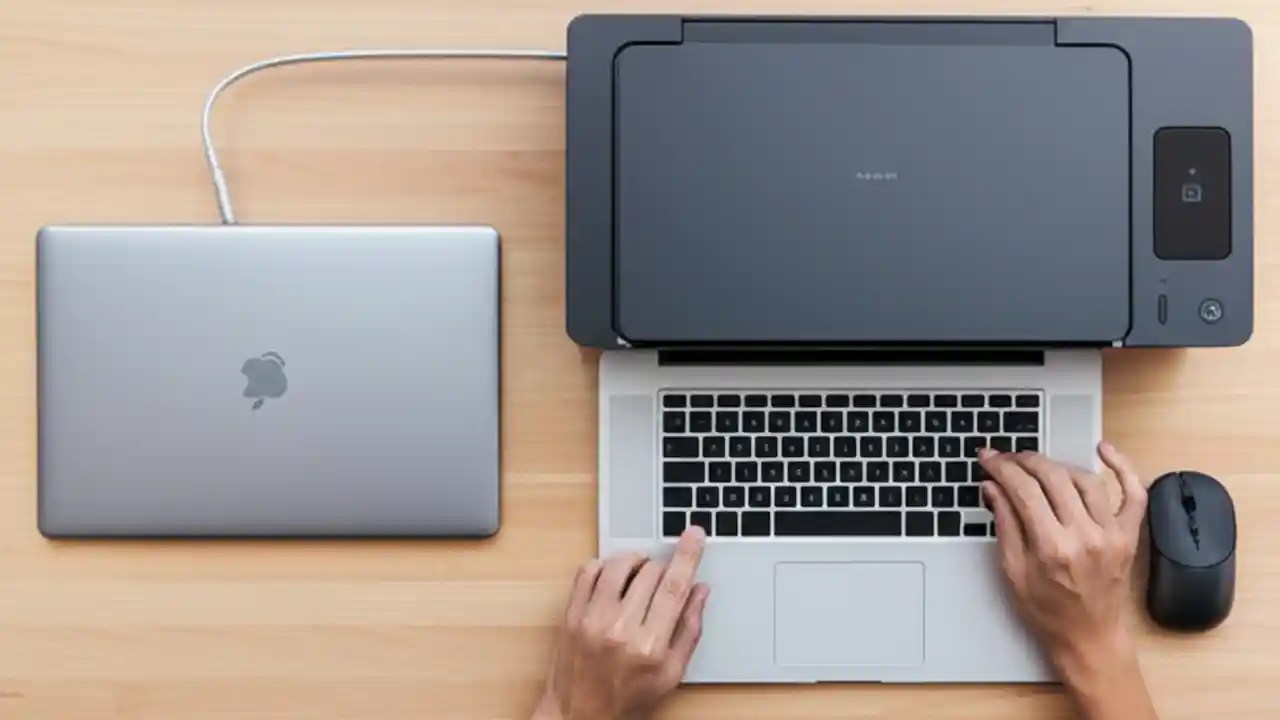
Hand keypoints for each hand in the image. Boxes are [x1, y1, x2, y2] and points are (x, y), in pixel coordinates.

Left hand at [534, 527, 709, 719]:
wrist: (578, 715)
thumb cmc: (626, 700)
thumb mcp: (671, 676)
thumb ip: (689, 630)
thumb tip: (700, 592)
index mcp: (650, 646)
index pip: (674, 587)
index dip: (688, 556)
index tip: (694, 536)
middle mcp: (619, 628)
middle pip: (650, 572)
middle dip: (663, 568)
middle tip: (663, 580)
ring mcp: (591, 618)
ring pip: (619, 564)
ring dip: (635, 562)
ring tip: (640, 574)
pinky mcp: (571, 614)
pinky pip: (588, 571)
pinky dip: (604, 566)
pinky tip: (613, 580)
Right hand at [979, 442, 1155, 719]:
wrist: (1090, 639)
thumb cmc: (1048, 612)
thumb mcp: (1012, 572)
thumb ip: (1005, 524)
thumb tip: (993, 486)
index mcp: (1052, 547)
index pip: (1023, 490)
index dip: (1001, 467)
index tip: (988, 458)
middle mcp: (1085, 535)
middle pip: (1052, 477)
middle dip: (1024, 461)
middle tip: (1007, 458)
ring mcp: (1111, 533)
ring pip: (1084, 478)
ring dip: (1057, 465)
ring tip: (1037, 465)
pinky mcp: (1129, 535)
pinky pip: (1132, 493)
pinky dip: (1121, 467)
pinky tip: (1103, 450)